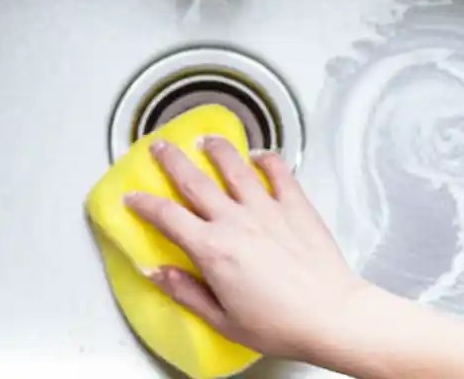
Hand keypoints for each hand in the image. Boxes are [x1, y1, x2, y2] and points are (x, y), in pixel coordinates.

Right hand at [123, 137, 366, 359]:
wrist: (331, 316)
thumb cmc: (279, 324)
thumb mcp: (222, 320)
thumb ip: (186, 293)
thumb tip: (156, 273)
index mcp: (212, 249)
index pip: (167, 217)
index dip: (144, 204)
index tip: (132, 197)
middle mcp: (236, 221)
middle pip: (195, 180)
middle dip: (172, 160)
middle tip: (160, 146)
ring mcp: (267, 208)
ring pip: (234, 166)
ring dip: (216, 149)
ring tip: (206, 139)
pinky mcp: (295, 205)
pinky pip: (278, 171)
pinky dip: (266, 158)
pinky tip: (258, 155)